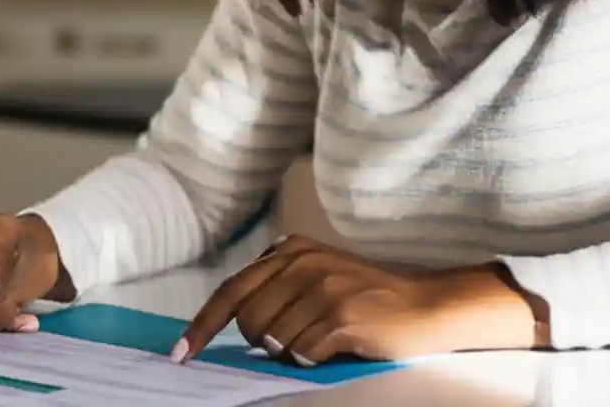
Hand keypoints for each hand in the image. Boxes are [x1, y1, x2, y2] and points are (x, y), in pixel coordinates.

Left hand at [175, 235, 546, 365]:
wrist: (427, 306)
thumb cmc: (369, 298)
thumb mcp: (319, 276)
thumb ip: (278, 288)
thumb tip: (233, 324)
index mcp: (291, 251)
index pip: (231, 290)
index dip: (202, 324)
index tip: (181, 352)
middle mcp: (303, 263)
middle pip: (248, 321)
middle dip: (262, 342)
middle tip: (297, 340)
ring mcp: (322, 288)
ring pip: (273, 341)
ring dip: (293, 351)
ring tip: (323, 339)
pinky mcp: (340, 315)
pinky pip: (302, 353)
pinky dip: (313, 358)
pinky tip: (336, 345)